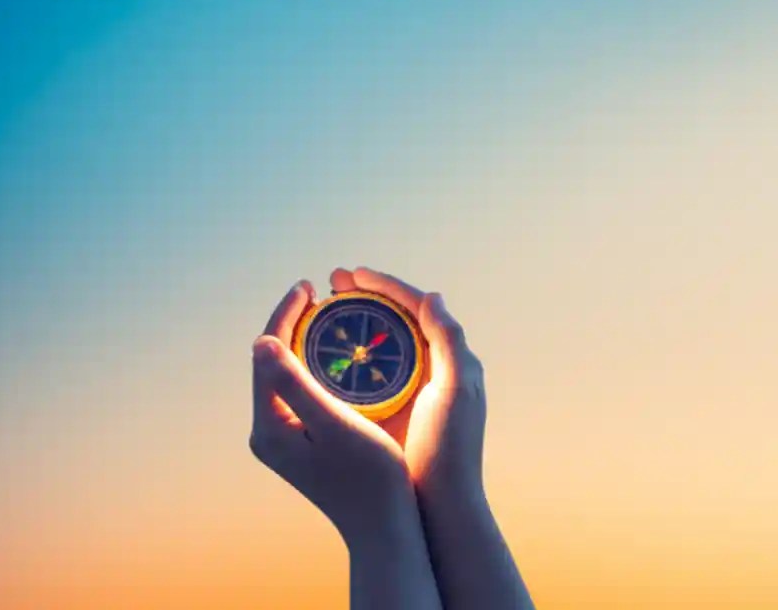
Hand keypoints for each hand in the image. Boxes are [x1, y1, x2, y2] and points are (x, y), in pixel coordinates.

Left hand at [250, 280, 416, 542]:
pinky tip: (337, 353)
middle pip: (272, 361)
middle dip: (291, 322)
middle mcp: (269, 431)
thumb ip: (295, 383)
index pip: (266, 354)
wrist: (385, 526)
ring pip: (287, 373)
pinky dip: (315, 363)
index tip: (308, 287)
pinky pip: (301, 388)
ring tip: (326, 313)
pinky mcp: (303, 441)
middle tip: (318, 293)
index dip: (284, 315)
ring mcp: (285, 438)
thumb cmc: (368, 477)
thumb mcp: (333, 424)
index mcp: (269, 426)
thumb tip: (261, 341)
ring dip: (303, 340)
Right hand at [329, 267, 486, 502]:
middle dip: (364, 296)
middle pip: (396, 319)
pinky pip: (369, 372)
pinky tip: (323, 354)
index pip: (418, 307)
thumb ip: (449, 341)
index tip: (352, 274)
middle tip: (331, 283)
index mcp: (452, 358)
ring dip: (353, 323)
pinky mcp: (394, 411)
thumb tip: (433, 296)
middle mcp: (433, 369)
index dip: (385, 286)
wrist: (442, 503)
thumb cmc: (451, 448)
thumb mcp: (455, 390)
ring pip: (379, 343)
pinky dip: (348, 357)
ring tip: (323, 308)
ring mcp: (412, 390)